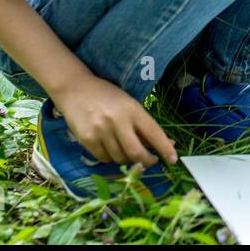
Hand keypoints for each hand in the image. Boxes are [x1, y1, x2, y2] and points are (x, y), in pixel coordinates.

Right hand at [53, 75, 176, 167]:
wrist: (76, 89)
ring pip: (120, 158)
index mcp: (132, 109)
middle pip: (136, 152)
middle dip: (147, 161)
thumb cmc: (107, 96)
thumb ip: (144, 125)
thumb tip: (166, 144)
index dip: (164, 148)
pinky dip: (111, 158)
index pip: (153, 133)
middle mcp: (117, 121)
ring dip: (127, 159)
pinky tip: (111, 148)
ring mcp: (100, 131)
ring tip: (126, 148)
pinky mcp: (86, 139)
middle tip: (150, 161)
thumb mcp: (129, 104)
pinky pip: (104, 158)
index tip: (173, 159)